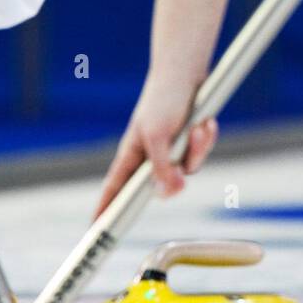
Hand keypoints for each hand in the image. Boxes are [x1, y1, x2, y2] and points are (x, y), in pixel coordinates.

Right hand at [94, 69, 218, 216]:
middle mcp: (150, 157)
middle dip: (177, 175)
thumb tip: (168, 194)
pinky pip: (201, 154)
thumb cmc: (163, 100)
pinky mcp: (189, 144)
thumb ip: (161, 168)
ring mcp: (171, 151)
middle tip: (179, 159)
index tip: (96, 228)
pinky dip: (205, 139)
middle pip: (162, 186)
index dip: (105, 209)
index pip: (114, 189)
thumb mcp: (158, 136)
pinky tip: (204, 122)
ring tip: (196, 127)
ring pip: (188, 169)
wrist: (187, 74)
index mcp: (132, 155)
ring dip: (196, 148)